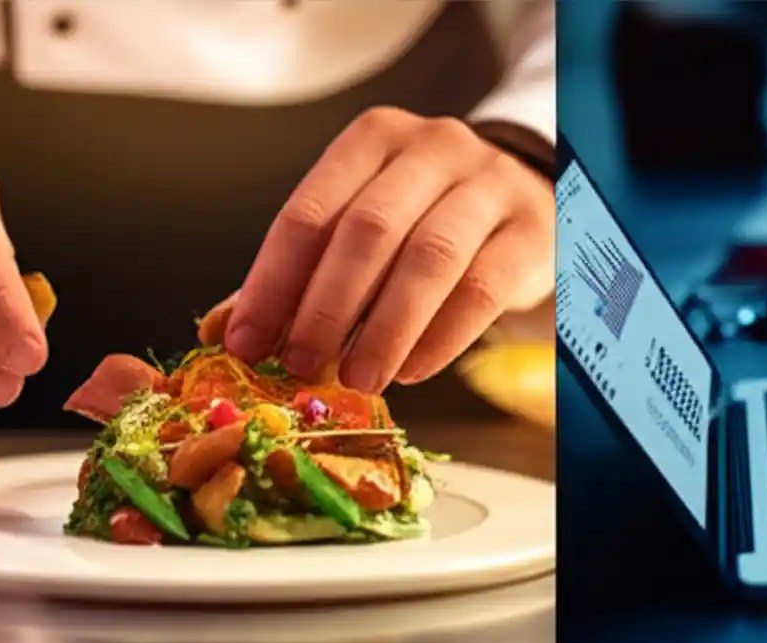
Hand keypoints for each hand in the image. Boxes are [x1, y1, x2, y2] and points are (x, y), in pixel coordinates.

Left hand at [222, 107, 553, 391]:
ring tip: (358, 379)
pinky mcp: (532, 230)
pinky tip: (412, 370)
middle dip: (326, 308)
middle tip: (302, 366)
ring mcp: (490, 184)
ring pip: (429, 258)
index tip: (247, 343)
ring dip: (385, 329)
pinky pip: (482, 287)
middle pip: (367, 231)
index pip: (310, 212)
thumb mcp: (369, 226)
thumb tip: (234, 333)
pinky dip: (441, 336)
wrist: (530, 203)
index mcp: (375, 138)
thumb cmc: (431, 220)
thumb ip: (309, 271)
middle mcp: (434, 147)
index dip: (273, 283)